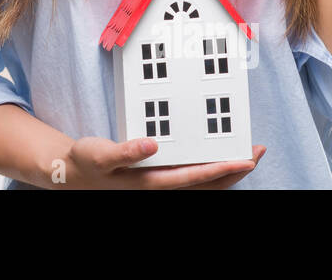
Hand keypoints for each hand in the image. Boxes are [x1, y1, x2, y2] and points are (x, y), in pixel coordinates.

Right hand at [57, 136, 266, 188]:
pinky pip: (192, 177)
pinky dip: (209, 168)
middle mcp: (160, 187)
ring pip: (203, 184)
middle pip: (207, 185)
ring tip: (245, 154)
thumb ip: (126, 151)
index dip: (221, 169)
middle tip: (257, 151)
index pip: (195, 177)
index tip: (244, 160)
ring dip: (226, 172)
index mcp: (150, 182)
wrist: (74, 175)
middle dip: (234, 170)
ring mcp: (161, 184)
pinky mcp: (158, 178)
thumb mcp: (100, 154)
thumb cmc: (88, 163)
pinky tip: (214, 157)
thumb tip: (151, 144)